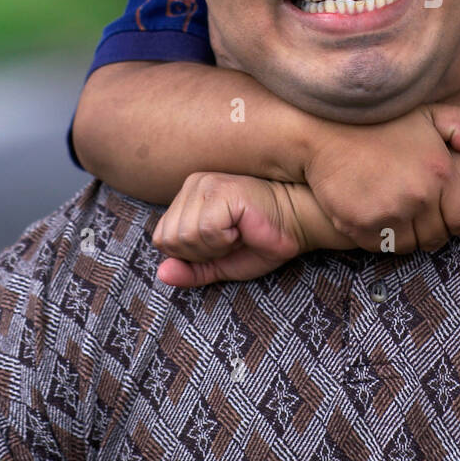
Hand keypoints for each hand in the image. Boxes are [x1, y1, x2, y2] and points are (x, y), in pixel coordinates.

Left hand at [152, 172, 303, 286]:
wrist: (298, 225)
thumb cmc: (262, 241)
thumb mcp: (220, 263)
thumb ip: (190, 270)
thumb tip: (161, 275)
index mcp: (188, 197)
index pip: (163, 239)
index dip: (191, 255)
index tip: (223, 245)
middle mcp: (193, 185)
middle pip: (170, 239)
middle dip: (201, 253)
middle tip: (233, 240)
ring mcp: (206, 185)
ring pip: (185, 235)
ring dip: (215, 247)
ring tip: (239, 233)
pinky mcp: (222, 191)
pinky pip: (205, 229)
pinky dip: (224, 240)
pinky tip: (243, 229)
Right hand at [303, 104, 459, 252]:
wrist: (326, 131)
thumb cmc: (378, 121)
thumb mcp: (424, 112)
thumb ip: (457, 125)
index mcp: (440, 173)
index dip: (454, 220)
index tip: (441, 214)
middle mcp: (419, 197)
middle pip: (436, 237)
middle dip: (429, 230)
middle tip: (415, 218)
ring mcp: (390, 213)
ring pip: (409, 245)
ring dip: (405, 236)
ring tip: (395, 217)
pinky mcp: (362, 225)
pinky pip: (381, 247)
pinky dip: (380, 238)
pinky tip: (374, 217)